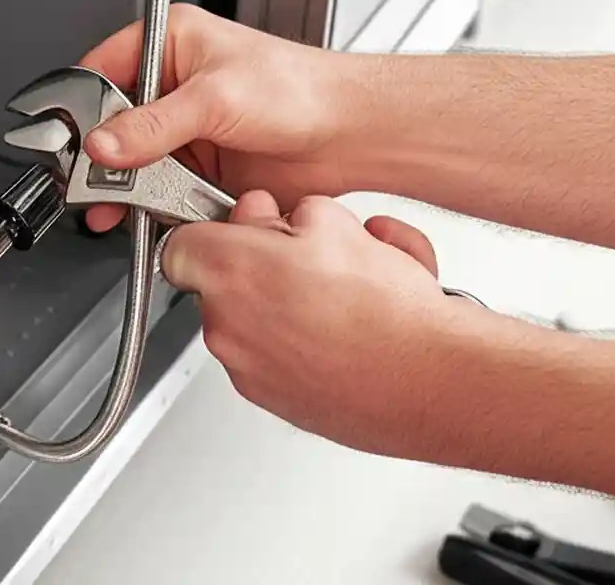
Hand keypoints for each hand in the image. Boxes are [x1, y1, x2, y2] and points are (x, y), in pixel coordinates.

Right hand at [78, 4, 370, 231]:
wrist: (348, 135)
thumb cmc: (299, 90)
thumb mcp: (216, 99)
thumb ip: (153, 126)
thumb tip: (103, 145)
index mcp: (171, 43)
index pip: (102, 71)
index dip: (82, 108)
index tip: (74, 143)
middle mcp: (173, 85)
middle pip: (112, 125)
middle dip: (103, 158)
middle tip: (94, 184)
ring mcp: (186, 129)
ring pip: (135, 163)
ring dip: (129, 188)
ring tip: (121, 208)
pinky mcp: (200, 166)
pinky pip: (162, 189)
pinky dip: (156, 205)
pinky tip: (155, 214)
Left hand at [163, 191, 476, 458]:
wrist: (429, 384)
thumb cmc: (387, 312)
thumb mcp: (335, 224)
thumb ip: (291, 213)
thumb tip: (284, 217)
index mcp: (229, 274)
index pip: (185, 242)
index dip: (227, 225)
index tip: (255, 223)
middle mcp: (226, 328)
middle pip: (229, 278)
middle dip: (272, 261)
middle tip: (324, 254)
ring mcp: (248, 370)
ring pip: (263, 316)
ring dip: (302, 298)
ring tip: (360, 292)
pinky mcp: (276, 401)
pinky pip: (285, 354)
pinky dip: (316, 337)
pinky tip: (362, 325)